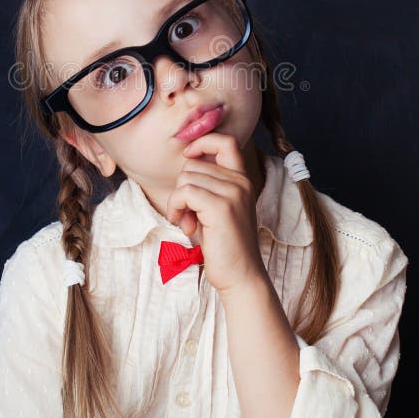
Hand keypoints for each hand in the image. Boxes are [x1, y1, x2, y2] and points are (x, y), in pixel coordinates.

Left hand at [167, 132, 265, 293]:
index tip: (189, 158)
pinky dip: (176, 207)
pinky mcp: (221, 208)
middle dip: (182, 188)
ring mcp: (233, 193)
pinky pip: (184, 193)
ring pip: (185, 178)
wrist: (241, 276)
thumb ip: (208, 185)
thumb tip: (186, 162)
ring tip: (188, 222)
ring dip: (177, 201)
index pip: (225, 141)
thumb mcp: (219, 207)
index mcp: (242, 179)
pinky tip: (184, 225)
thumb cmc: (224, 245)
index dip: (202, 142)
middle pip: (193, 164)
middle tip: (188, 213)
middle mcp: (240, 182)